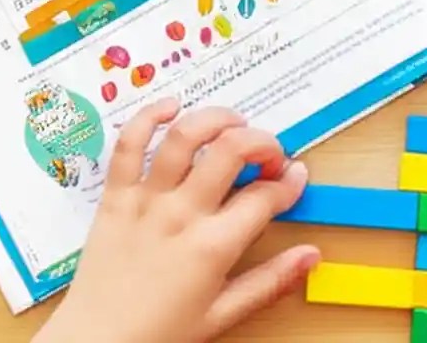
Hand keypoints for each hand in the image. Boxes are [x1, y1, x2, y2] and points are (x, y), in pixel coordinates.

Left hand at [34, 100, 319, 342]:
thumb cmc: (158, 334)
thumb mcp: (223, 315)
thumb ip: (270, 281)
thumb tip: (312, 255)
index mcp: (212, 247)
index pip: (265, 196)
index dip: (290, 181)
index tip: (295, 178)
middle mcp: (181, 215)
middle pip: (232, 150)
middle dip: (263, 142)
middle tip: (269, 154)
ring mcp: (145, 201)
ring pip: (184, 137)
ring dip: (215, 119)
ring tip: (233, 123)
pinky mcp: (114, 196)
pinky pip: (126, 145)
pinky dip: (149, 117)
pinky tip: (171, 107)